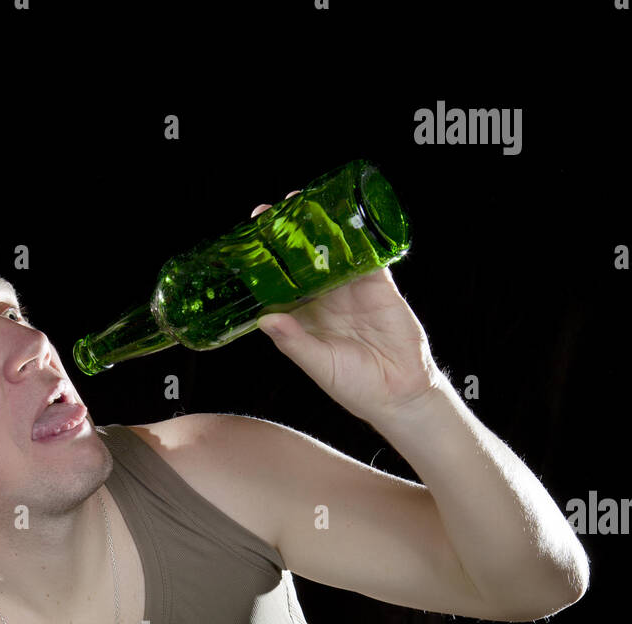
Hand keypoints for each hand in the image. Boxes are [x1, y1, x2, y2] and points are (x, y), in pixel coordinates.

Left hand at [250, 192, 442, 421]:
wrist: (400, 393)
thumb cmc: (356, 387)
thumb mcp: (320, 366)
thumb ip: (294, 342)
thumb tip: (266, 320)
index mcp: (305, 320)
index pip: (280, 286)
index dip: (266, 265)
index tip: (249, 243)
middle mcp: (326, 301)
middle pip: (303, 262)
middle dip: (288, 237)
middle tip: (270, 211)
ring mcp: (352, 291)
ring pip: (333, 252)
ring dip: (320, 228)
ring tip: (303, 203)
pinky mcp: (379, 286)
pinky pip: (367, 256)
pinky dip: (358, 237)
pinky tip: (346, 216)